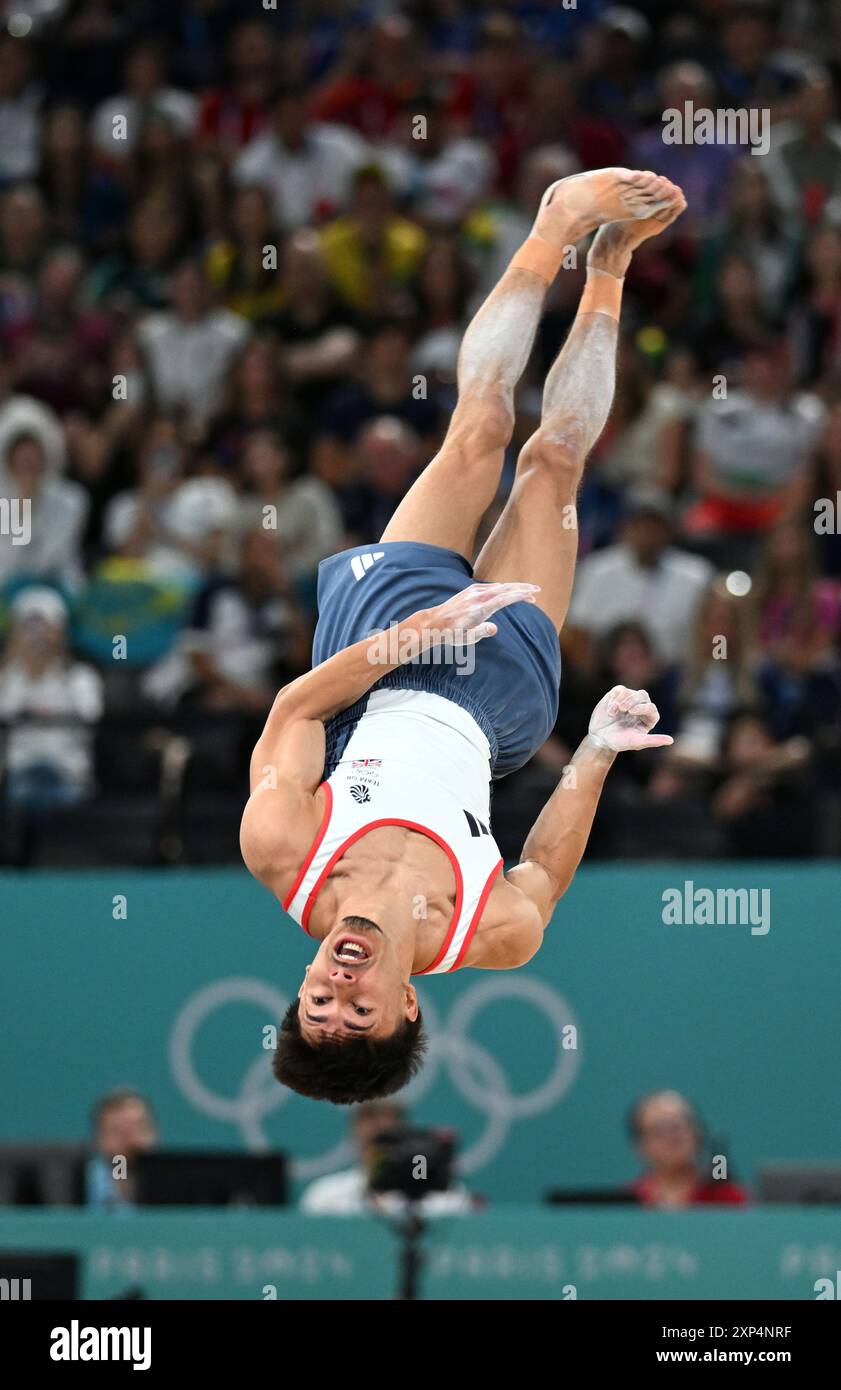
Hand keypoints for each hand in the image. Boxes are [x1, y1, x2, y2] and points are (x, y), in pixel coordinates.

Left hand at [422, 582, 539, 646]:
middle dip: (523, 588)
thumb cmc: (452, 634)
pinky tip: (508, 591)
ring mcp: (474, 591)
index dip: (521, 595)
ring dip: (514, 588)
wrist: (434, 623)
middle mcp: (478, 596)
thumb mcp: (466, 639)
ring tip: (527, 593)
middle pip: (506, 588)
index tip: (534, 595)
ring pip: (499, 586)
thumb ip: (481, 632)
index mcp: (481, 608)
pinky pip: (491, 587)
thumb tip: (494, 628)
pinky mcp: (470, 590)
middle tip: (537, 590)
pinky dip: (503, 588)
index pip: (505, 598)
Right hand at [588, 685, 673, 752]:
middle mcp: (641, 706)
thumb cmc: (620, 742)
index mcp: (649, 718)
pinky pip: (619, 690)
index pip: (651, 707)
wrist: (600, 738)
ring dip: (620, 701)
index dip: (642, 708)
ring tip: (613, 713)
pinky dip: (613, 699)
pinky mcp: (617, 695)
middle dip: (632, 700)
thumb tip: (671, 741)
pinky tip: (610, 710)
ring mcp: (629, 699)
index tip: (631, 712)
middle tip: (623, 709)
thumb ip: (653, 741)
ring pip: (629, 692)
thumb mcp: (636, 742)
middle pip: (642, 695)